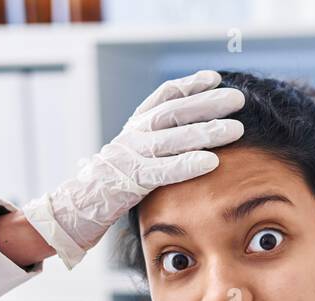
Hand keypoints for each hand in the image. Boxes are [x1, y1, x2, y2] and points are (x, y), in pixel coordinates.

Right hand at [21, 69, 244, 268]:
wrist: (76, 209)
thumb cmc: (114, 186)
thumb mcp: (136, 156)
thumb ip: (160, 144)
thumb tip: (195, 134)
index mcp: (135, 127)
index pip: (164, 96)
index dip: (189, 85)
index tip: (215, 78)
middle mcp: (133, 135)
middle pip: (174, 111)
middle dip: (208, 103)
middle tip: (238, 98)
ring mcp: (130, 156)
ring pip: (172, 138)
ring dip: (206, 132)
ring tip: (236, 129)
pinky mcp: (130, 182)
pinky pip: (163, 171)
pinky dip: (188, 165)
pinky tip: (212, 161)